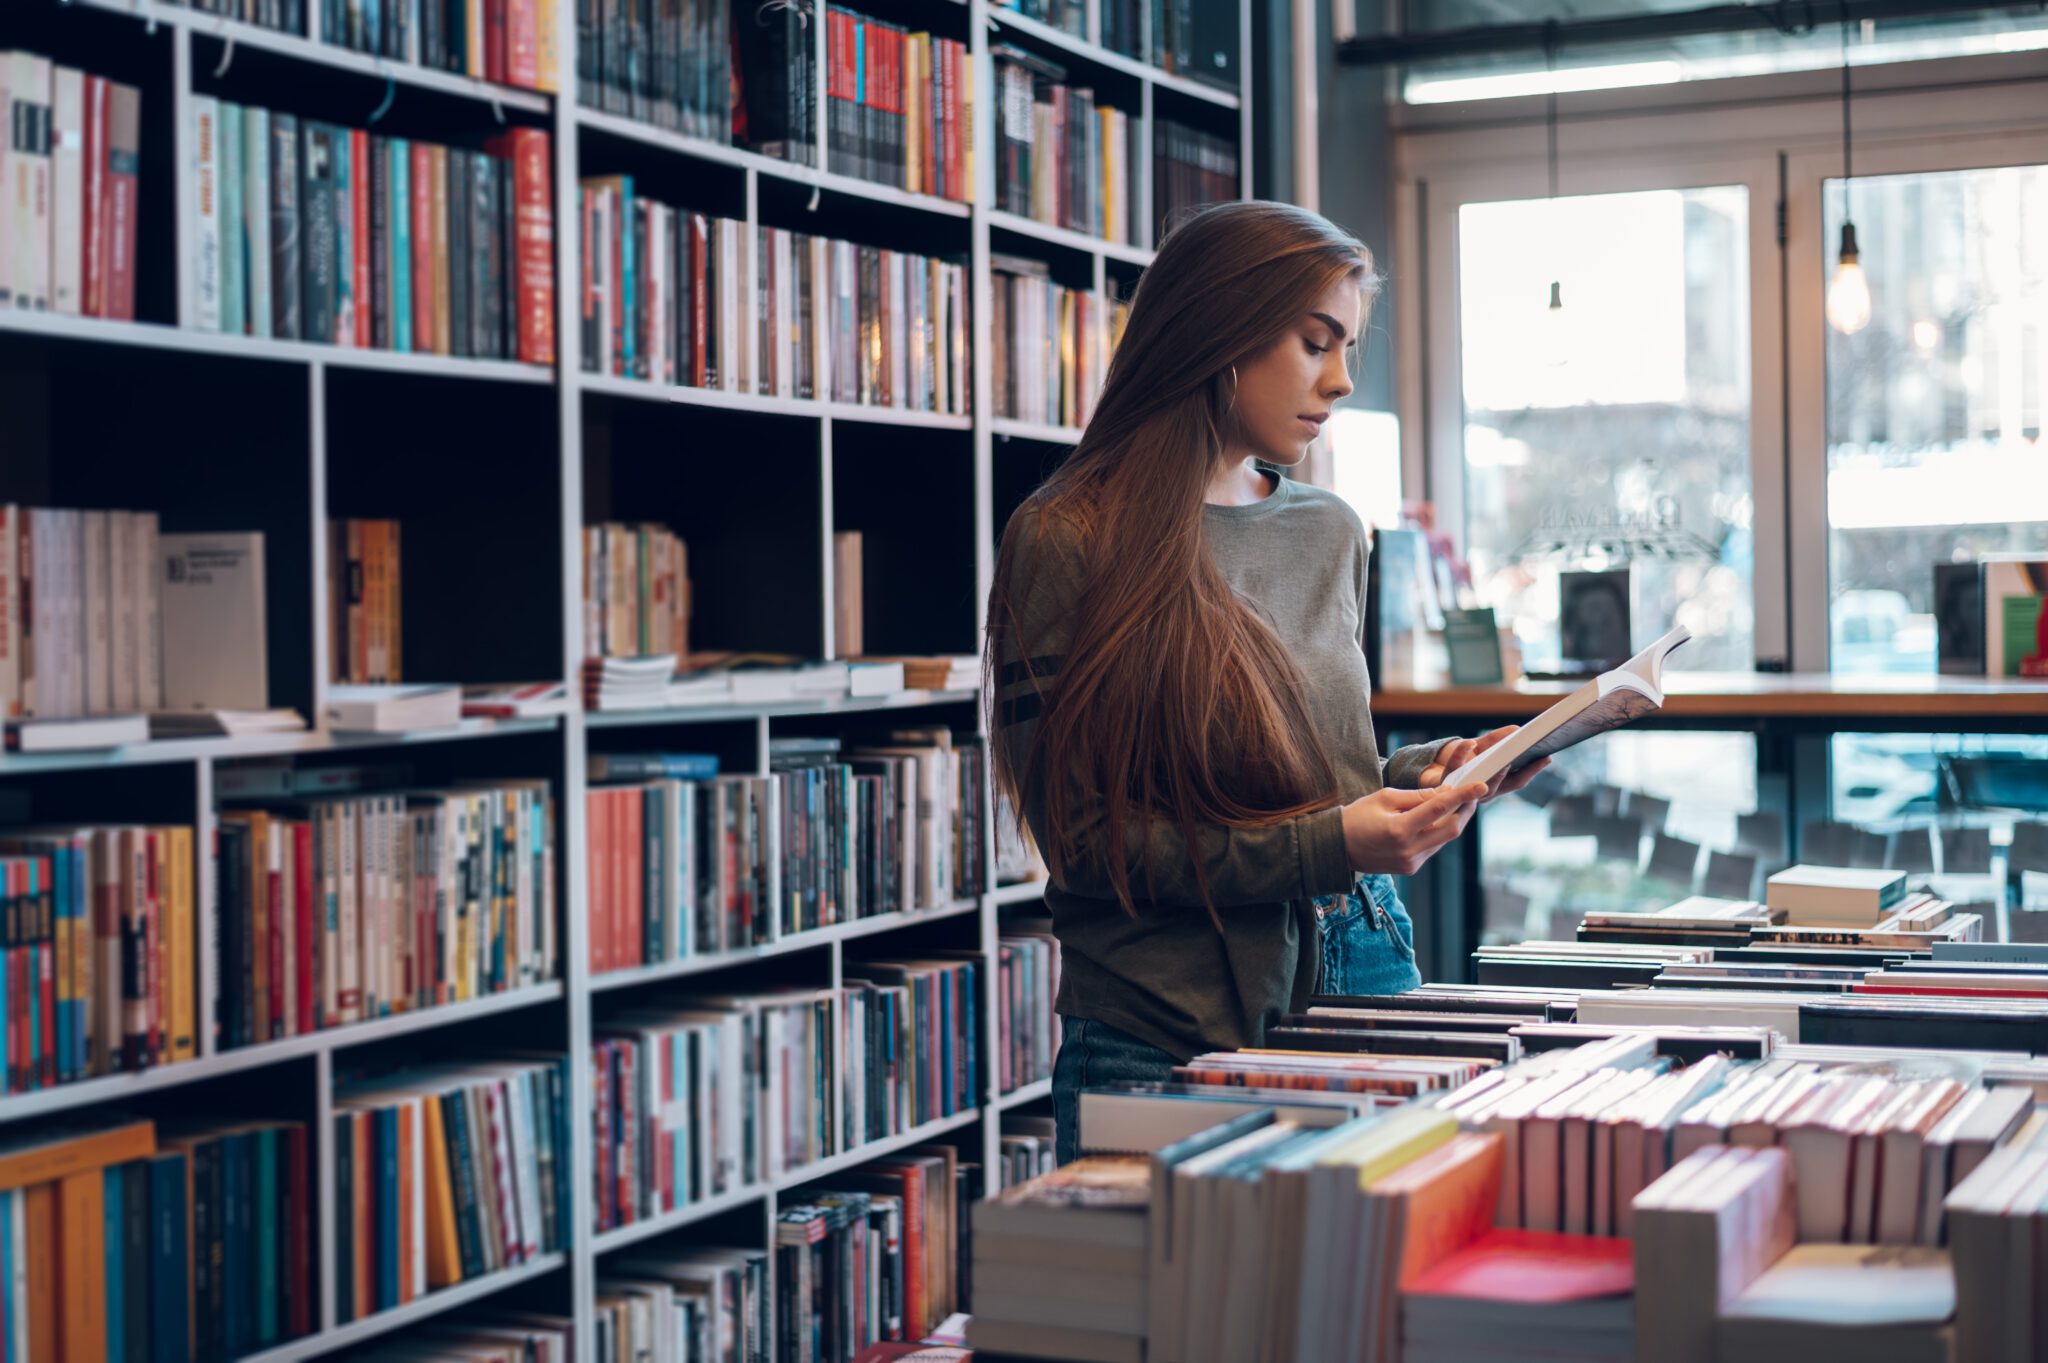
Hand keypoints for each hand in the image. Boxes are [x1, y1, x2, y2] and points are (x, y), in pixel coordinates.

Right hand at [1341, 781, 1488, 876]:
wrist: (1337, 848)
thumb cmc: (1356, 817)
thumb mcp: (1384, 797)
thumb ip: (1416, 797)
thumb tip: (1444, 793)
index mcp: (1399, 830)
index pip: (1439, 808)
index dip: (1463, 795)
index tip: (1481, 785)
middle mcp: (1409, 850)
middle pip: (1451, 829)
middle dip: (1466, 809)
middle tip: (1473, 793)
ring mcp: (1411, 862)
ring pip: (1445, 838)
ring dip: (1454, 820)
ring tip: (1457, 803)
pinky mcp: (1411, 867)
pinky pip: (1434, 846)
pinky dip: (1439, 831)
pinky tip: (1437, 819)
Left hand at [1418, 726, 1552, 802]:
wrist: (1429, 769)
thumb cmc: (1460, 759)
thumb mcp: (1480, 748)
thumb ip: (1496, 741)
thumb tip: (1516, 730)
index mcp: (1494, 784)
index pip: (1517, 780)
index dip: (1533, 770)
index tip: (1547, 756)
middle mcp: (1481, 792)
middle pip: (1502, 785)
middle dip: (1516, 772)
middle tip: (1528, 757)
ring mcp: (1464, 791)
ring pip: (1480, 783)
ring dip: (1493, 771)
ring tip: (1504, 755)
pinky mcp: (1445, 785)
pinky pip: (1454, 769)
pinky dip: (1461, 755)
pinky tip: (1468, 743)